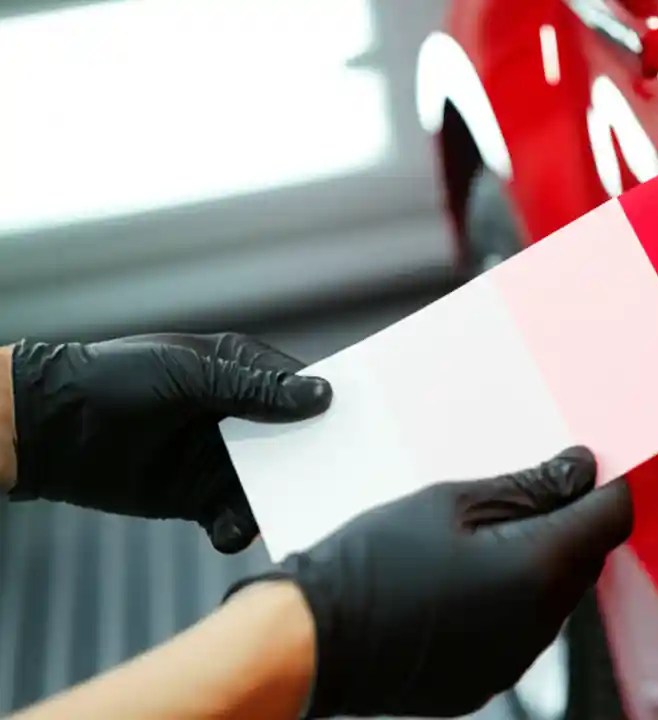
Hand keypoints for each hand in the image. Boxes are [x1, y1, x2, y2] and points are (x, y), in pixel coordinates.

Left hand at [9, 333, 331, 552]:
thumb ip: (256, 389)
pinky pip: (234, 516)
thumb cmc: (116, 381)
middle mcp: (241, 416)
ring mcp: (223, 458)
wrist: (51, 430)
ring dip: (275, 500)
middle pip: (296, 442)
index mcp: (243, 372)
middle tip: (331, 481)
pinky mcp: (201, 496)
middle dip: (312, 462)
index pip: (302, 390)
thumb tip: (322, 395)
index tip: (360, 429)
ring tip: (270, 512)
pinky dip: (236, 527)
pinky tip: (225, 529)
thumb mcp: (190, 375)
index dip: (330, 409)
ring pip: (271, 484)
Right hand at [231, 447, 632, 717]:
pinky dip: (512, 599)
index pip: (612, 518)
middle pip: (587, 557)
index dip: (607, 485)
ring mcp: (517, 657)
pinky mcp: (492, 677)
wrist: (314, 639)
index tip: (585, 466)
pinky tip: (465, 579)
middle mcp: (540, 621)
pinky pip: (524, 628)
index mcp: (537, 567)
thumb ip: (528, 486)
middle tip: (524, 490)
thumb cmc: (372, 562)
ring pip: (557, 594)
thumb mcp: (452, 501)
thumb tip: (579, 469)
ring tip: (483, 536)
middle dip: (570, 520)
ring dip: (541, 560)